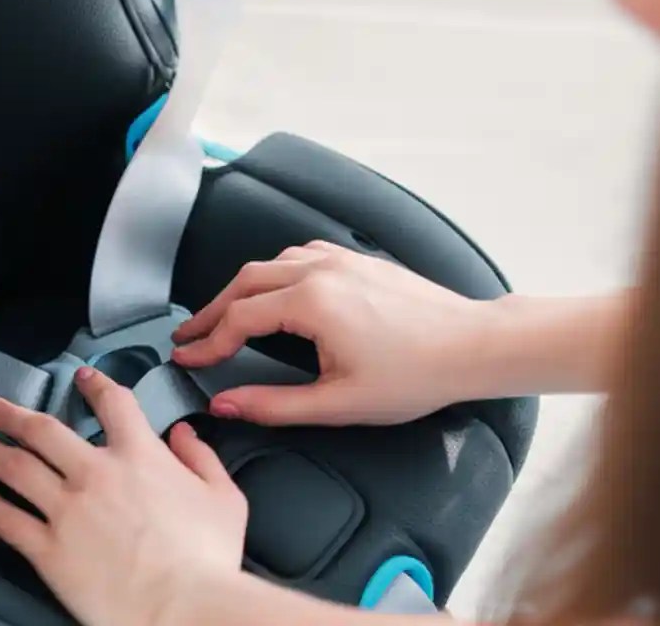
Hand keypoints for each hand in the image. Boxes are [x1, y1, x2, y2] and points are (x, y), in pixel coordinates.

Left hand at [0, 368, 247, 625]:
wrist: (183, 607)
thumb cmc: (208, 559)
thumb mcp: (224, 498)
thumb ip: (202, 458)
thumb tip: (185, 434)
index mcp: (140, 456)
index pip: (112, 404)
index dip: (94, 385)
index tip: (80, 378)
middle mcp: (95, 474)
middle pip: (41, 430)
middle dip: (9, 411)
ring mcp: (66, 510)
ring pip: (14, 467)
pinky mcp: (47, 550)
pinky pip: (5, 519)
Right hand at [170, 240, 507, 425]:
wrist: (472, 345)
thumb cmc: (415, 376)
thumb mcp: (339, 403)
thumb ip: (274, 405)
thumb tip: (225, 404)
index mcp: (311, 302)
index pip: (239, 319)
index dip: (207, 344)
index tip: (187, 362)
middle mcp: (320, 270)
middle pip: (245, 283)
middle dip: (211, 311)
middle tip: (188, 336)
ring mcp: (341, 260)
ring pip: (271, 264)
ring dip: (240, 289)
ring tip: (222, 316)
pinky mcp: (359, 261)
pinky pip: (301, 255)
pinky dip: (274, 272)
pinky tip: (274, 291)